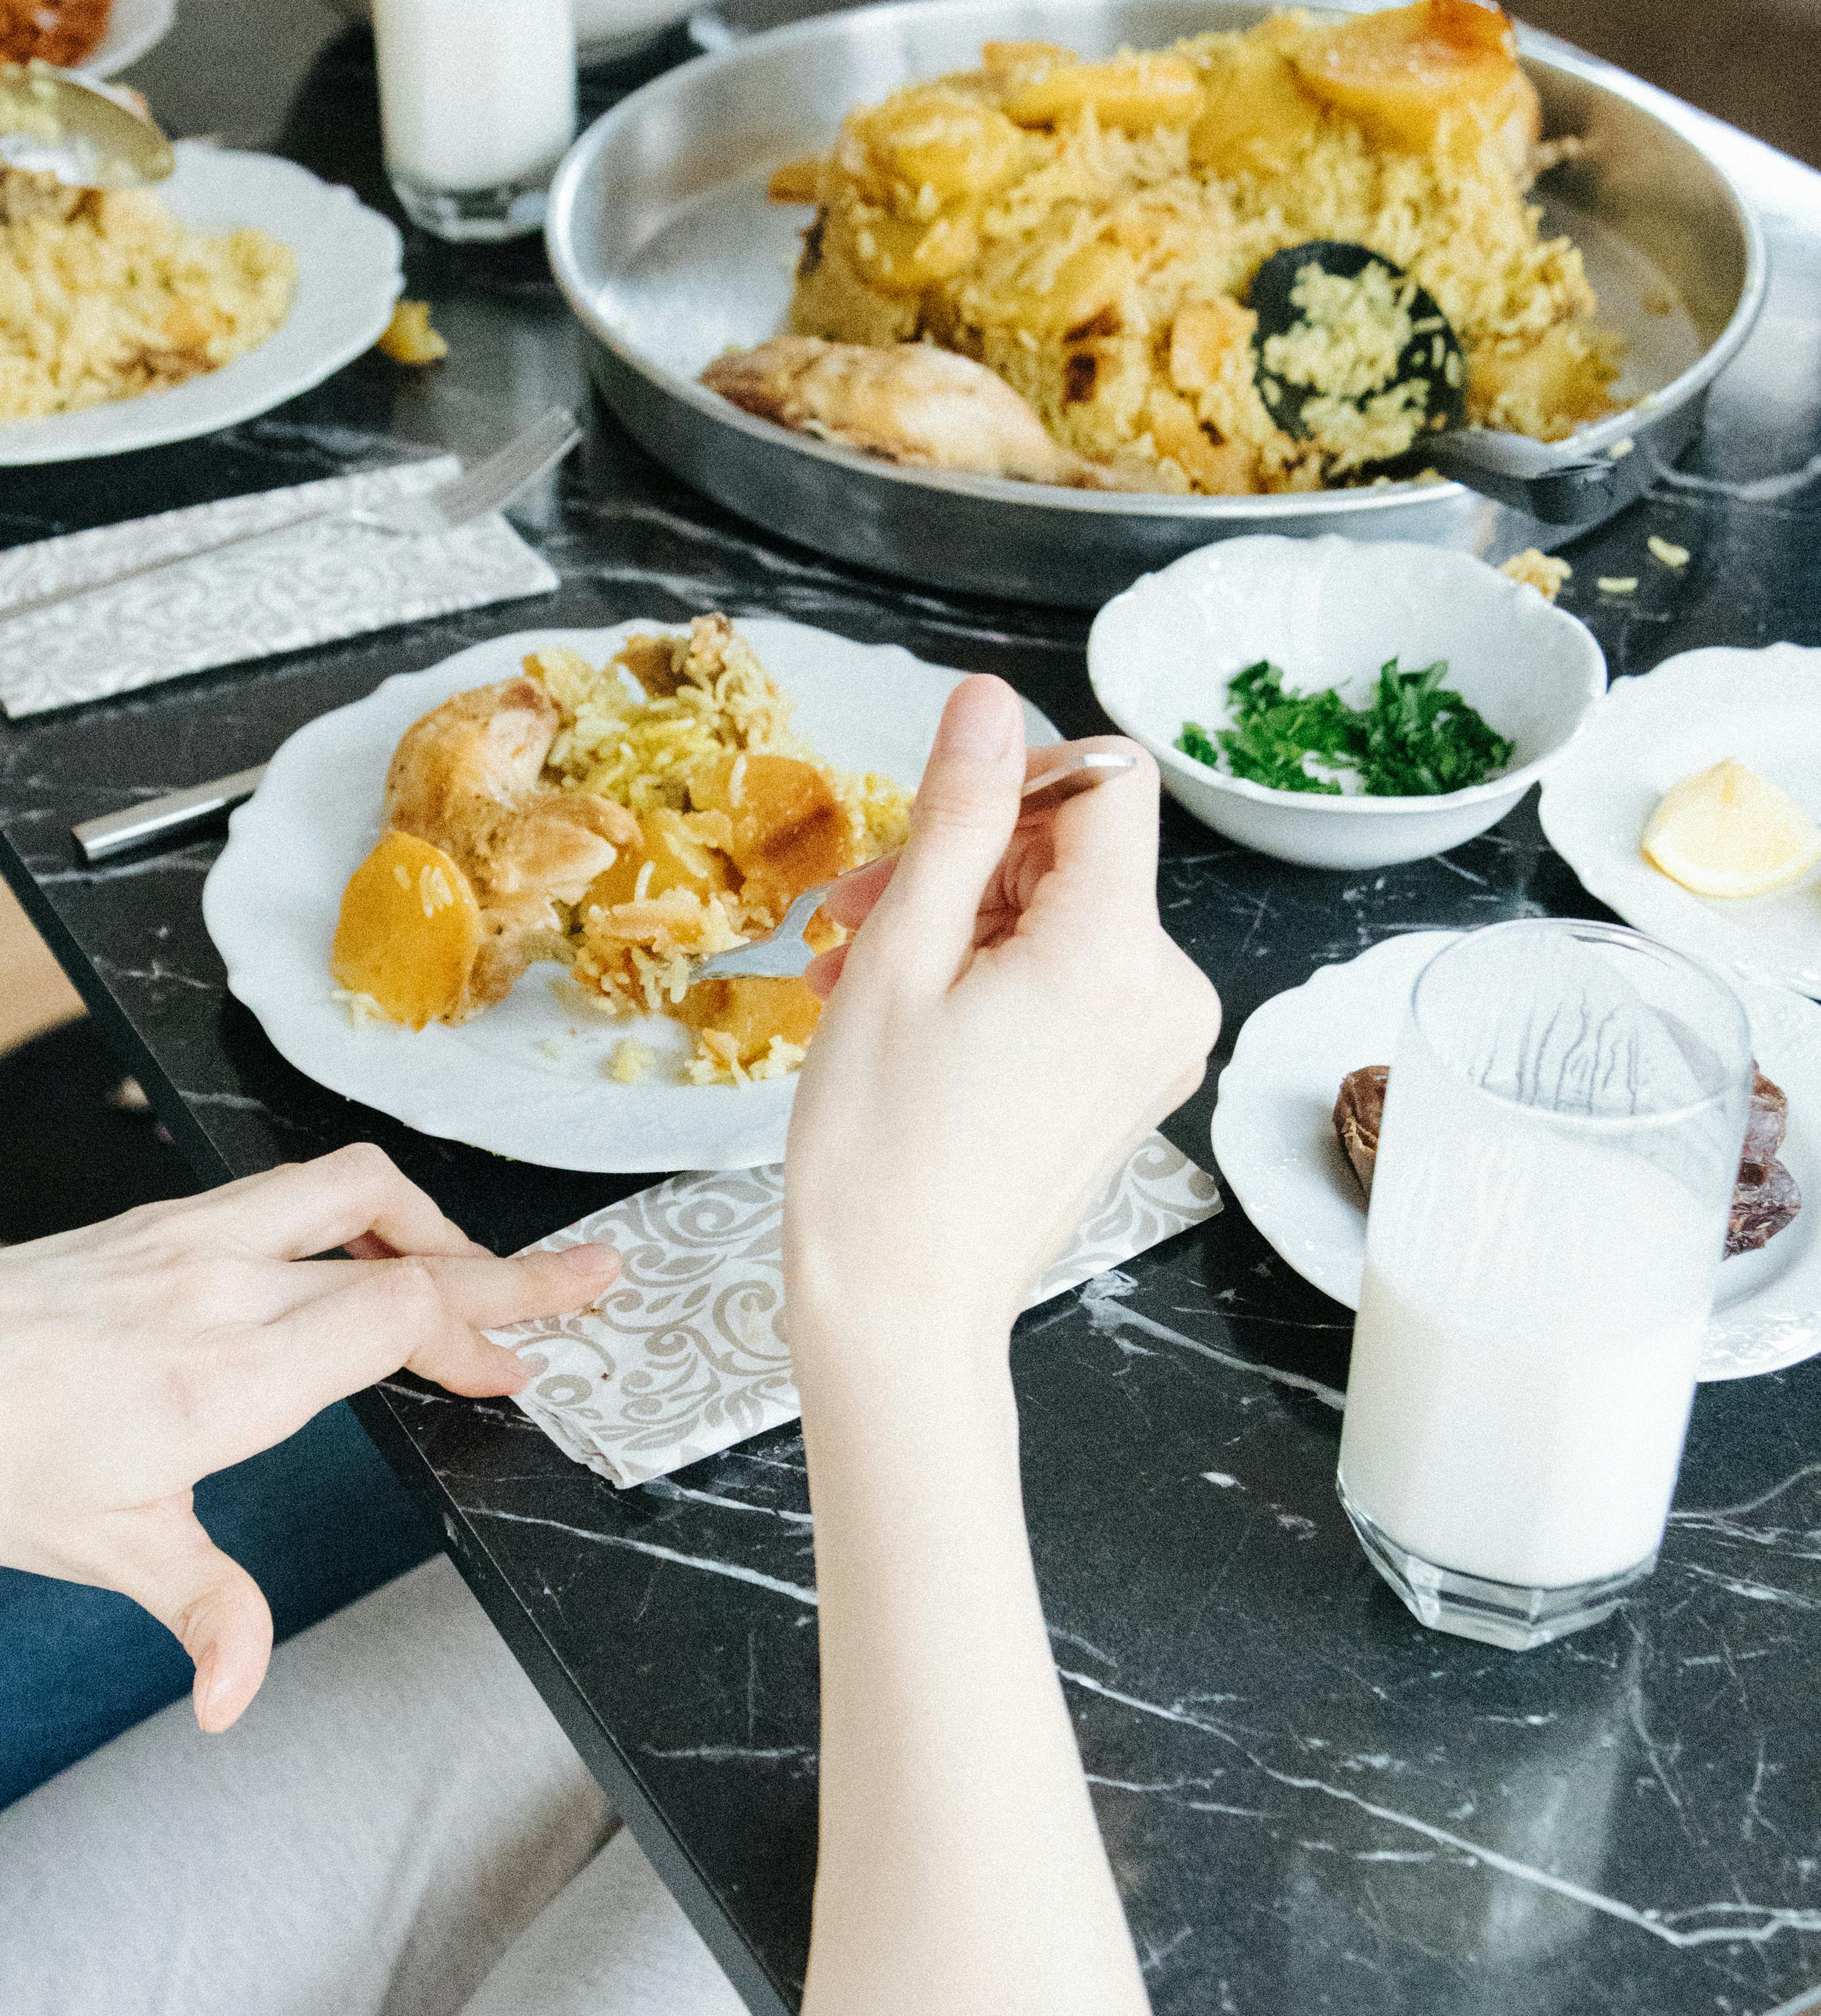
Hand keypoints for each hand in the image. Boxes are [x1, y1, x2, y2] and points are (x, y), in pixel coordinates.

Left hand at [0, 1148, 615, 1726]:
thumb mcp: (104, 1553)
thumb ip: (204, 1612)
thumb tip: (235, 1699)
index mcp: (223, 1374)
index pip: (400, 1314)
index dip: (482, 1331)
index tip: (524, 1368)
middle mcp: (218, 1285)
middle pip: (399, 1240)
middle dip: (504, 1265)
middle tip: (587, 1281)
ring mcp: (185, 1236)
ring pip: (345, 1187)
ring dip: (423, 1221)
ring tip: (468, 1271)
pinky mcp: (154, 1219)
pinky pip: (283, 1191)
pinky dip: (347, 1214)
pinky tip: (351, 1258)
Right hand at [784, 683, 1215, 1365]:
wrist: (901, 1312)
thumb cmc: (882, 1151)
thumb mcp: (900, 954)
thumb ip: (955, 815)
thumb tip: (988, 703)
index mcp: (1117, 953)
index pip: (1108, 784)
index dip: (1015, 777)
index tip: (925, 823)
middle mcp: (1166, 995)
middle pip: (1076, 854)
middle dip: (961, 863)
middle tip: (848, 914)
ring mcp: (1156, 1045)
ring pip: (1059, 919)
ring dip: (954, 925)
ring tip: (851, 974)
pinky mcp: (1130, 1080)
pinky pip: (1067, 984)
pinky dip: (986, 979)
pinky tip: (898, 1012)